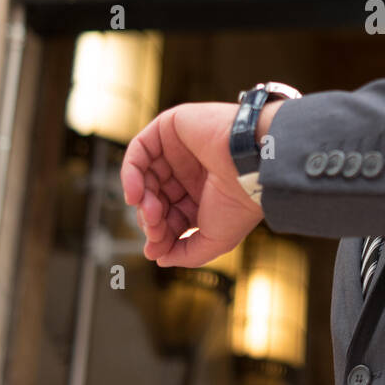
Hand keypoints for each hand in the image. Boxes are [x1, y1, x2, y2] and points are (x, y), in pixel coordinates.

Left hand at [120, 102, 261, 267]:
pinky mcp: (171, 127)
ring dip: (141, 199)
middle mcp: (190, 171)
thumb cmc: (241, 202)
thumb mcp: (215, 241)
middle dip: (150, 218)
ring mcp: (180, 148)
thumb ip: (186, 253)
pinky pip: (139, 150)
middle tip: (156, 230)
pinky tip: (135, 194)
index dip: (159, 234)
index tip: (156, 249)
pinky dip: (130, 174)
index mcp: (204, 195)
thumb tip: (159, 257)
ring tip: (150, 213)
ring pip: (145, 175)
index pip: (170, 216)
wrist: (254, 166)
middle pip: (155, 197)